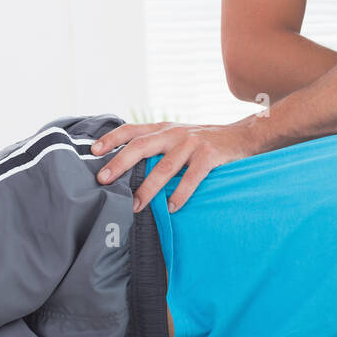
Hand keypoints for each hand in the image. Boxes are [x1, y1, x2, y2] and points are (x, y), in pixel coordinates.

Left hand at [90, 119, 256, 212]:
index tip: (93, 151)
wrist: (243, 136)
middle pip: (141, 146)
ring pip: (165, 167)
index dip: (111, 138)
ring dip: (148, 188)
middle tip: (103, 180)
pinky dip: (181, 194)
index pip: (132, 129)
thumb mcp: (178, 137)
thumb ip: (157, 146)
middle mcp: (175, 133)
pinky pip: (192, 177)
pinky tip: (172, 208)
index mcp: (164, 128)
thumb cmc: (204, 142)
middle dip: (120, 163)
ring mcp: (192, 143)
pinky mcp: (209, 155)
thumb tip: (126, 168)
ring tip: (135, 206)